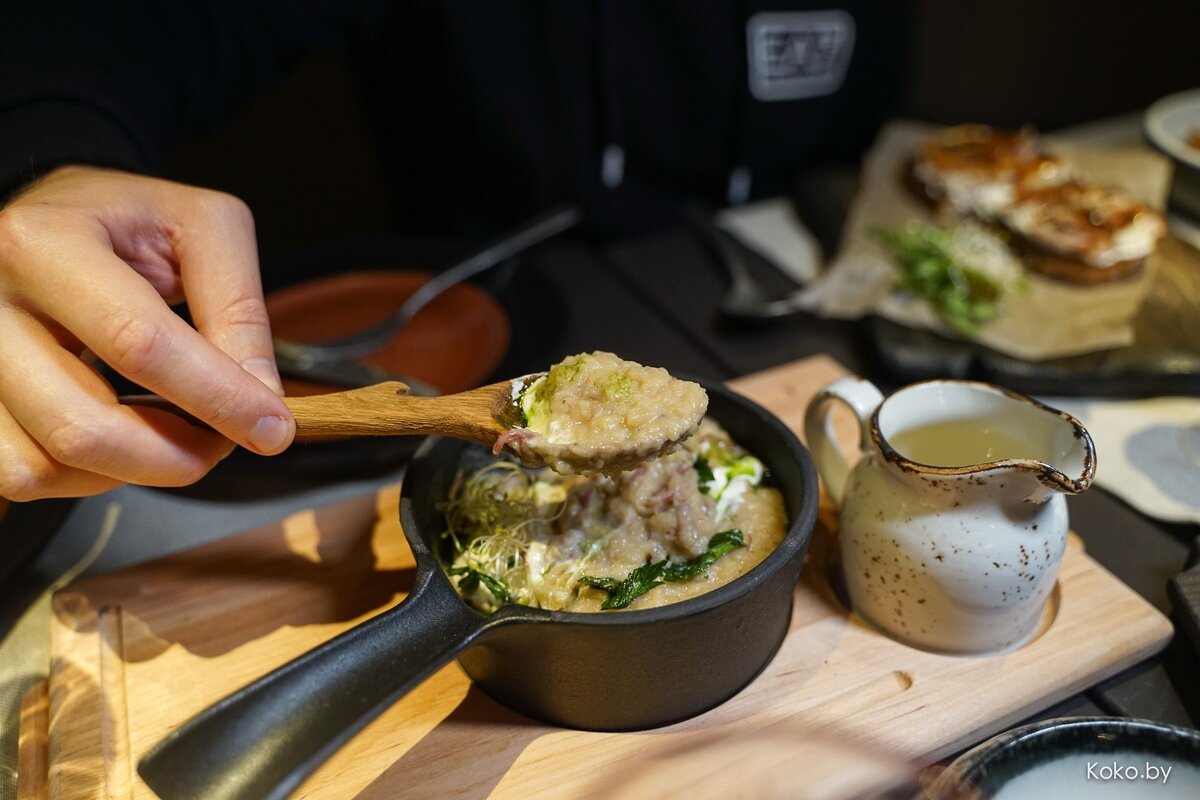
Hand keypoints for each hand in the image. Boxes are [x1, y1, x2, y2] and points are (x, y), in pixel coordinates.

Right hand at [0, 166, 294, 499]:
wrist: (50, 220)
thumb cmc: (126, 221)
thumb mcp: (202, 227)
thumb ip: (238, 308)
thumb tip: (261, 396)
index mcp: (44, 245)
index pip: (139, 344)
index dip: (217, 398)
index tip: (273, 428)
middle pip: (82, 426)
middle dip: (175, 455)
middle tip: (225, 440)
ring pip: (46, 464)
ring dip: (135, 469)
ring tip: (176, 431)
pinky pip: (22, 474)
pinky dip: (89, 477)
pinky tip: (125, 437)